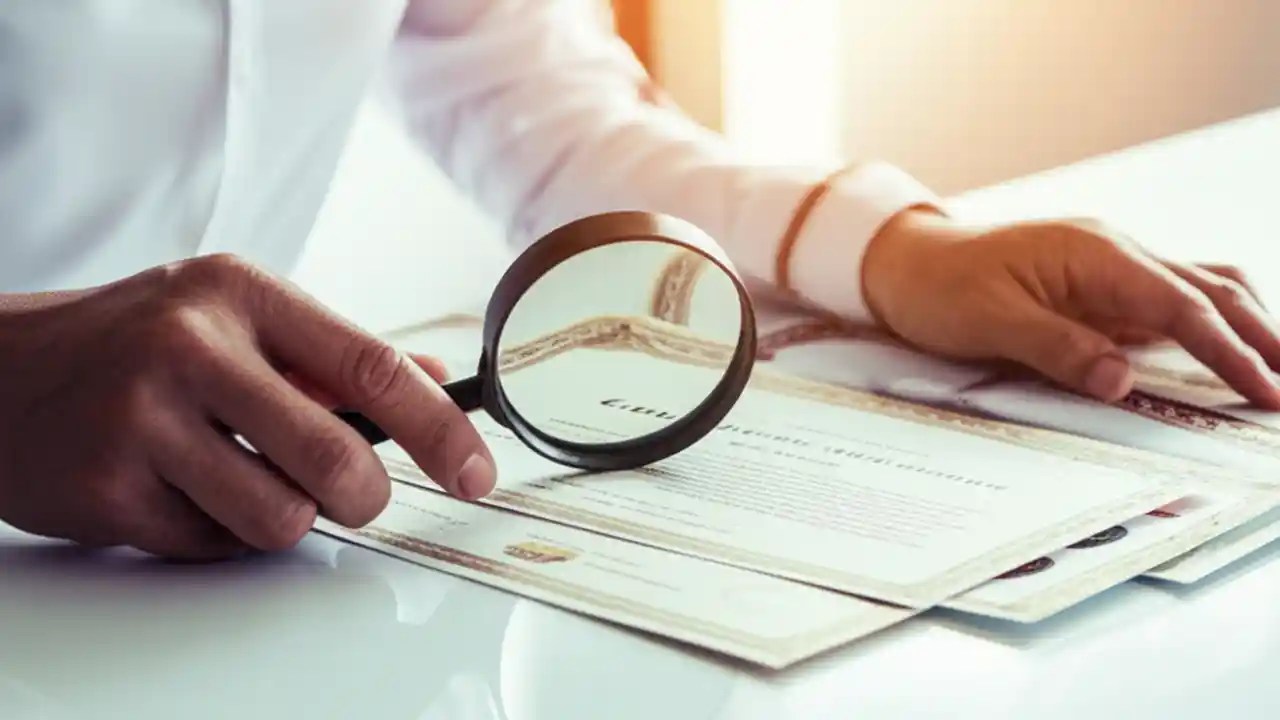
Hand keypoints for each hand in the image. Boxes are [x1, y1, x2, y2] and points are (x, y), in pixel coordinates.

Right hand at [0, 255, 496, 559]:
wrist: (0, 373)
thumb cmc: (136, 342)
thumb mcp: (235, 315)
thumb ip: (336, 355)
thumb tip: (437, 378)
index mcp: (239, 292)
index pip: (372, 365)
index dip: (440, 429)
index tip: (477, 473)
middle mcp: (191, 346)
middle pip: (335, 460)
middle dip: (363, 497)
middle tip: (352, 493)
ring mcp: (141, 419)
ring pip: (279, 518)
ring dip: (282, 517)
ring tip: (243, 479)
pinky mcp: (107, 489)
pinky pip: (214, 546)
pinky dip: (219, 534)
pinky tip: (186, 491)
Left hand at [863, 210, 1279, 407]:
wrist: (907, 261)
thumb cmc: (941, 287)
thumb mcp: (990, 322)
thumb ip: (1059, 349)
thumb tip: (1123, 381)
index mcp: (1095, 254)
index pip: (1181, 305)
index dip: (1229, 350)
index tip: (1265, 390)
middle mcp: (1114, 254)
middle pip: (1210, 291)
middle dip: (1261, 338)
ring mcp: (1111, 269)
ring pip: (1200, 290)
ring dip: (1245, 326)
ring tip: (1276, 372)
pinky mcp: (1101, 289)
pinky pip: (1170, 302)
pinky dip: (1208, 325)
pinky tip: (1228, 350)